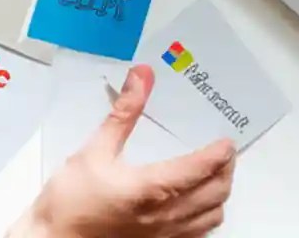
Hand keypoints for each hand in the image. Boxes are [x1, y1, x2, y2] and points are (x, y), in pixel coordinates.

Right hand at [11, 65, 235, 237]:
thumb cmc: (70, 199)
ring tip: (214, 177)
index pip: (200, 168)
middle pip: (216, 194)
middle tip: (224, 154)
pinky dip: (206, 218)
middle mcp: (165, 216)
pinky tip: (197, 206)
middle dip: (225, 170)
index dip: (219, 153)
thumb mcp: (94, 150)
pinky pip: (197, 235)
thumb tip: (142, 76)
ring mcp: (164, 237)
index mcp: (152, 189)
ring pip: (211, 217)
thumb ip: (123, 113)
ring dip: (220, 195)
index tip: (228, 140)